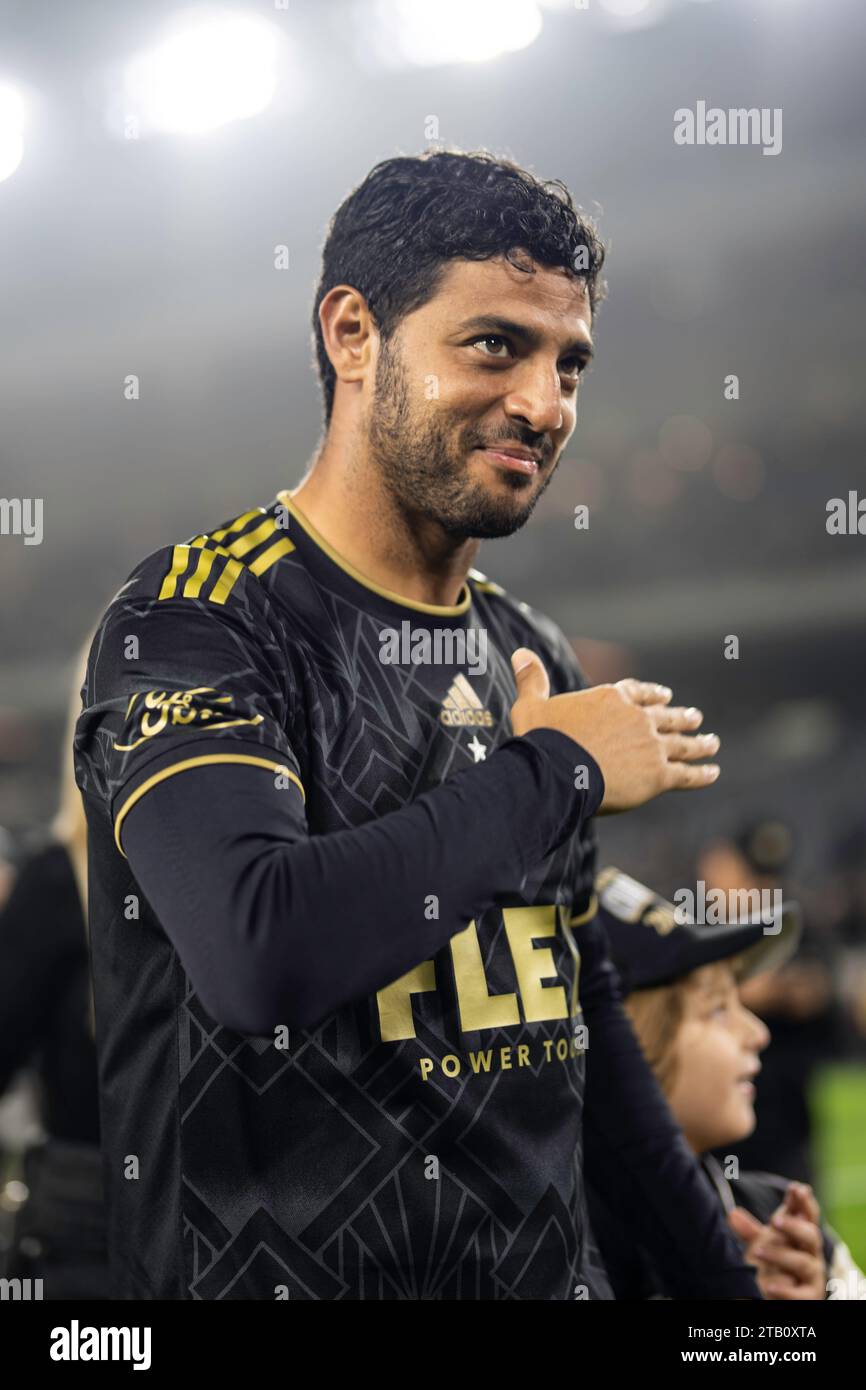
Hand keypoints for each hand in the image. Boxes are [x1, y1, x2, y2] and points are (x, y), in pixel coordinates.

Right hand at [510, 649, 719, 814]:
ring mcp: (651, 746)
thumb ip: (531, 680)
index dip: (652, 695)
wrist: (557, 772)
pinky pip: (687, 774)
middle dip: (682, 717)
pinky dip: (702, 774)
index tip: (665, 696)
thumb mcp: (531, 706)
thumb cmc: (542, 740)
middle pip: (666, 716)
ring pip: (682, 743)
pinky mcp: (659, 775)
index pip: (638, 693)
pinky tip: (714, 773)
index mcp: (611, 698)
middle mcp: (637, 718)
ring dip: (700, 743)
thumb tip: (520, 653)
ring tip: (712, 742)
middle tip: (696, 718)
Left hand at [728, 1183, 826, 1299]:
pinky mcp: (809, 1297)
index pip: (808, 1216)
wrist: (779, 1295)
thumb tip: (733, 1214)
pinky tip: (769, 1286)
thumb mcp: (762, 1244)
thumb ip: (749, 1231)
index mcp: (803, 1237)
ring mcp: (812, 1277)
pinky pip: (800, 1295)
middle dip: (794, 1226)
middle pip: (811, 1236)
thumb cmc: (774, 1264)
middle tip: (774, 1220)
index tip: (797, 1188)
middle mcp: (812, 1254)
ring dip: (780, 1256)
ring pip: (803, 1263)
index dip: (804, 1203)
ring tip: (757, 1252)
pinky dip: (785, 1290)